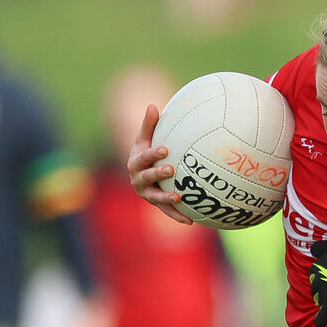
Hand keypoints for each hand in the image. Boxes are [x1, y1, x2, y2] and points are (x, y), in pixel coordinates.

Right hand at [126, 103, 193, 224]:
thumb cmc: (148, 151)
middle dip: (157, 174)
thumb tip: (153, 105)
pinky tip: (191, 221)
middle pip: (146, 177)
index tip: (165, 150)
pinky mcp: (157, 204)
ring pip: (155, 197)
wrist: (144, 172)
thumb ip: (149, 124)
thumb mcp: (146, 138)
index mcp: (135, 161)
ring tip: (178, 197)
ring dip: (166, 197)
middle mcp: (137, 179)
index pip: (143, 157)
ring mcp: (147, 193)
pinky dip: (177, 216)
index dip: (153, 154)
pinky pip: (167, 211)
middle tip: (171, 169)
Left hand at [308, 238, 326, 326]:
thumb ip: (321, 248)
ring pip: (320, 302)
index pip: (315, 276)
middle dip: (324, 291)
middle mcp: (316, 281)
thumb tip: (312, 251)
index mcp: (316, 267)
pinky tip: (325, 321)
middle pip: (316, 289)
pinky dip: (321, 321)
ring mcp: (323, 294)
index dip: (324, 278)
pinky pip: (321, 319)